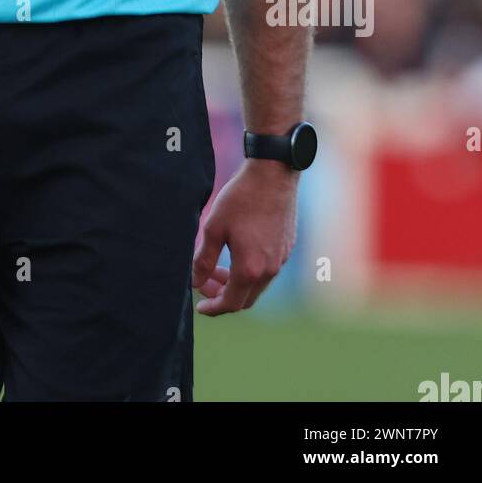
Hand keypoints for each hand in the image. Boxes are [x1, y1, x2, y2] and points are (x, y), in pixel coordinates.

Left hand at [191, 159, 297, 314]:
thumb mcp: (214, 228)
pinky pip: (267, 270)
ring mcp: (281, 259)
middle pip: (245, 298)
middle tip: (204, 284)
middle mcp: (270, 270)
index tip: (200, 307)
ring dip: (236, 283)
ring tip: (217, 268)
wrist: (274, 174)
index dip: (213, 308)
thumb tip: (194, 281)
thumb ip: (203, 259)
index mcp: (250, 269)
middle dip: (223, 296)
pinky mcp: (287, 247)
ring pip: (257, 285)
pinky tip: (237, 254)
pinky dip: (250, 271)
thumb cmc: (241, 198)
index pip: (231, 303)